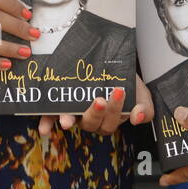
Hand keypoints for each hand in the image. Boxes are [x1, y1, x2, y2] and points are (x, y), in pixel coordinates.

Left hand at [37, 76, 153, 136]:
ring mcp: (75, 113)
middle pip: (93, 124)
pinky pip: (51, 116)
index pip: (112, 122)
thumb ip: (144, 107)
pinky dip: (47, 122)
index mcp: (110, 120)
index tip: (119, 91)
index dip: (116, 110)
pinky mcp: (59, 105)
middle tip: (100, 100)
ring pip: (73, 120)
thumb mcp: (140, 92)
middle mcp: (91, 119)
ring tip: (67, 121)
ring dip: (69, 121)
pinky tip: (43, 129)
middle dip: (96, 113)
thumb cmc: (125, 79)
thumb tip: (137, 118)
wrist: (109, 60)